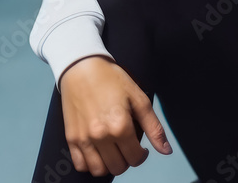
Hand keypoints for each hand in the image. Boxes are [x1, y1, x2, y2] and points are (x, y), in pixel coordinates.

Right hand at [58, 55, 172, 176]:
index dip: (142, 155)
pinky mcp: (71, 137)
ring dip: (109, 164)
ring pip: (99, 170)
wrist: (82, 68)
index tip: (140, 147)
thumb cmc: (111, 80)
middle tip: (127, 147)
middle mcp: (101, 136)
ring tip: (113, 151)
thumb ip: (154, 127)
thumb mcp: (139, 99)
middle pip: (118, 167)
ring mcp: (83, 138)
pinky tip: (97, 152)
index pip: (135, 158)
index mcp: (120, 126)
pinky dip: (90, 164)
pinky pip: (80, 165)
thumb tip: (166, 150)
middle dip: (127, 160)